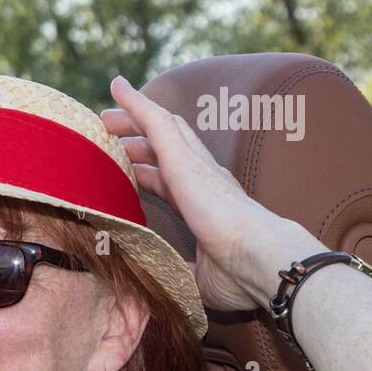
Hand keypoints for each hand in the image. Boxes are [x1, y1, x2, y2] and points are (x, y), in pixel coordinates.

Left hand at [101, 75, 325, 312]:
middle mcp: (203, 179)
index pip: (170, 182)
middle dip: (137, 139)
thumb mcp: (199, 277)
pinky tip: (118, 88)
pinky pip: (155, 121)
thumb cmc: (242, 276)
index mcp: (207, 206)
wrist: (265, 262)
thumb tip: (159, 282)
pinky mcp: (184, 160)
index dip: (147, 173)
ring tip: (105, 115)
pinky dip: (136, 102)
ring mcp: (195, 166)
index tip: (127, 170)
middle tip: (110, 133)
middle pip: (165, 148)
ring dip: (132, 117)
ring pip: (159, 128)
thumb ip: (178, 272)